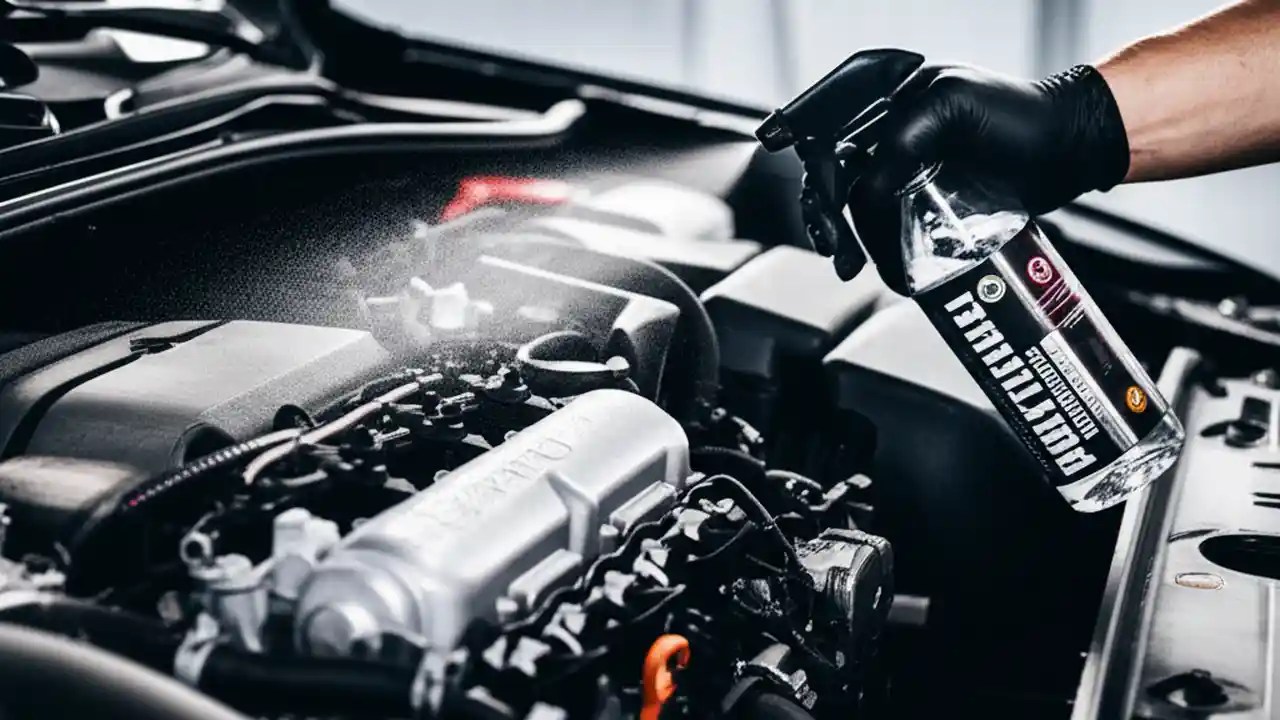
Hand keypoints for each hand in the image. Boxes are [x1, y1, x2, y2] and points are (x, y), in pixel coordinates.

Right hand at [846, 63, 1129, 292]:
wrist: (1069, 149)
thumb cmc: (1022, 116)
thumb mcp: (952, 109)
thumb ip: (901, 139)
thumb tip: (864, 191)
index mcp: (888, 95)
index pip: (831, 135)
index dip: (820, 173)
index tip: (826, 206)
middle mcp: (888, 127)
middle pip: (834, 175)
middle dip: (827, 215)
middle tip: (838, 250)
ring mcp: (903, 163)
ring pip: (855, 205)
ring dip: (851, 239)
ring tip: (857, 266)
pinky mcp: (921, 195)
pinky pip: (885, 222)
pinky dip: (878, 246)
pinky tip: (884, 266)